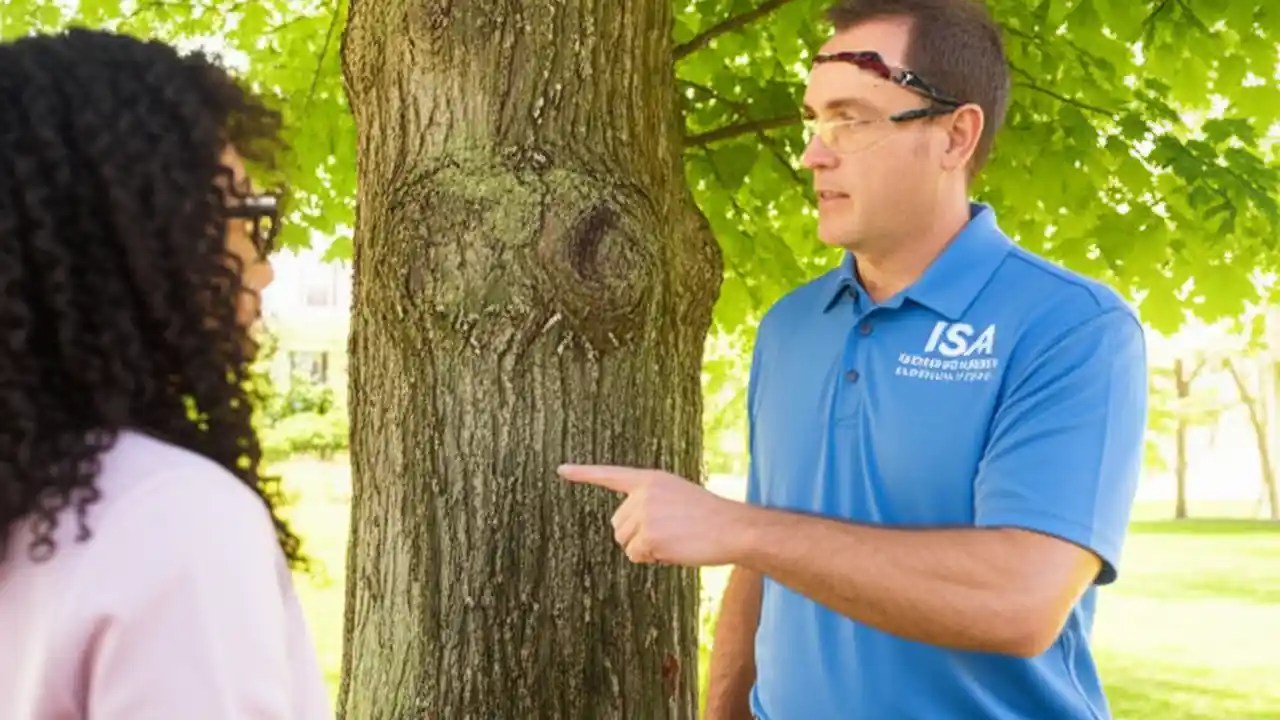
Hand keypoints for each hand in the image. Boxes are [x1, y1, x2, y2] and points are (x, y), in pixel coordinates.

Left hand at [558, 464, 750, 566]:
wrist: (732, 528)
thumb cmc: (709, 517)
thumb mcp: (677, 498)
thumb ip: (649, 505)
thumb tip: (625, 534)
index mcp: (651, 479)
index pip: (611, 475)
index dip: (584, 474)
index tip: (561, 470)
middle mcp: (643, 493)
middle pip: (618, 525)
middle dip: (637, 536)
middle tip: (670, 533)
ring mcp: (645, 514)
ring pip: (625, 542)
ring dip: (645, 548)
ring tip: (675, 539)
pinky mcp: (649, 536)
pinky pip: (636, 556)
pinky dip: (653, 559)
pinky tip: (675, 549)